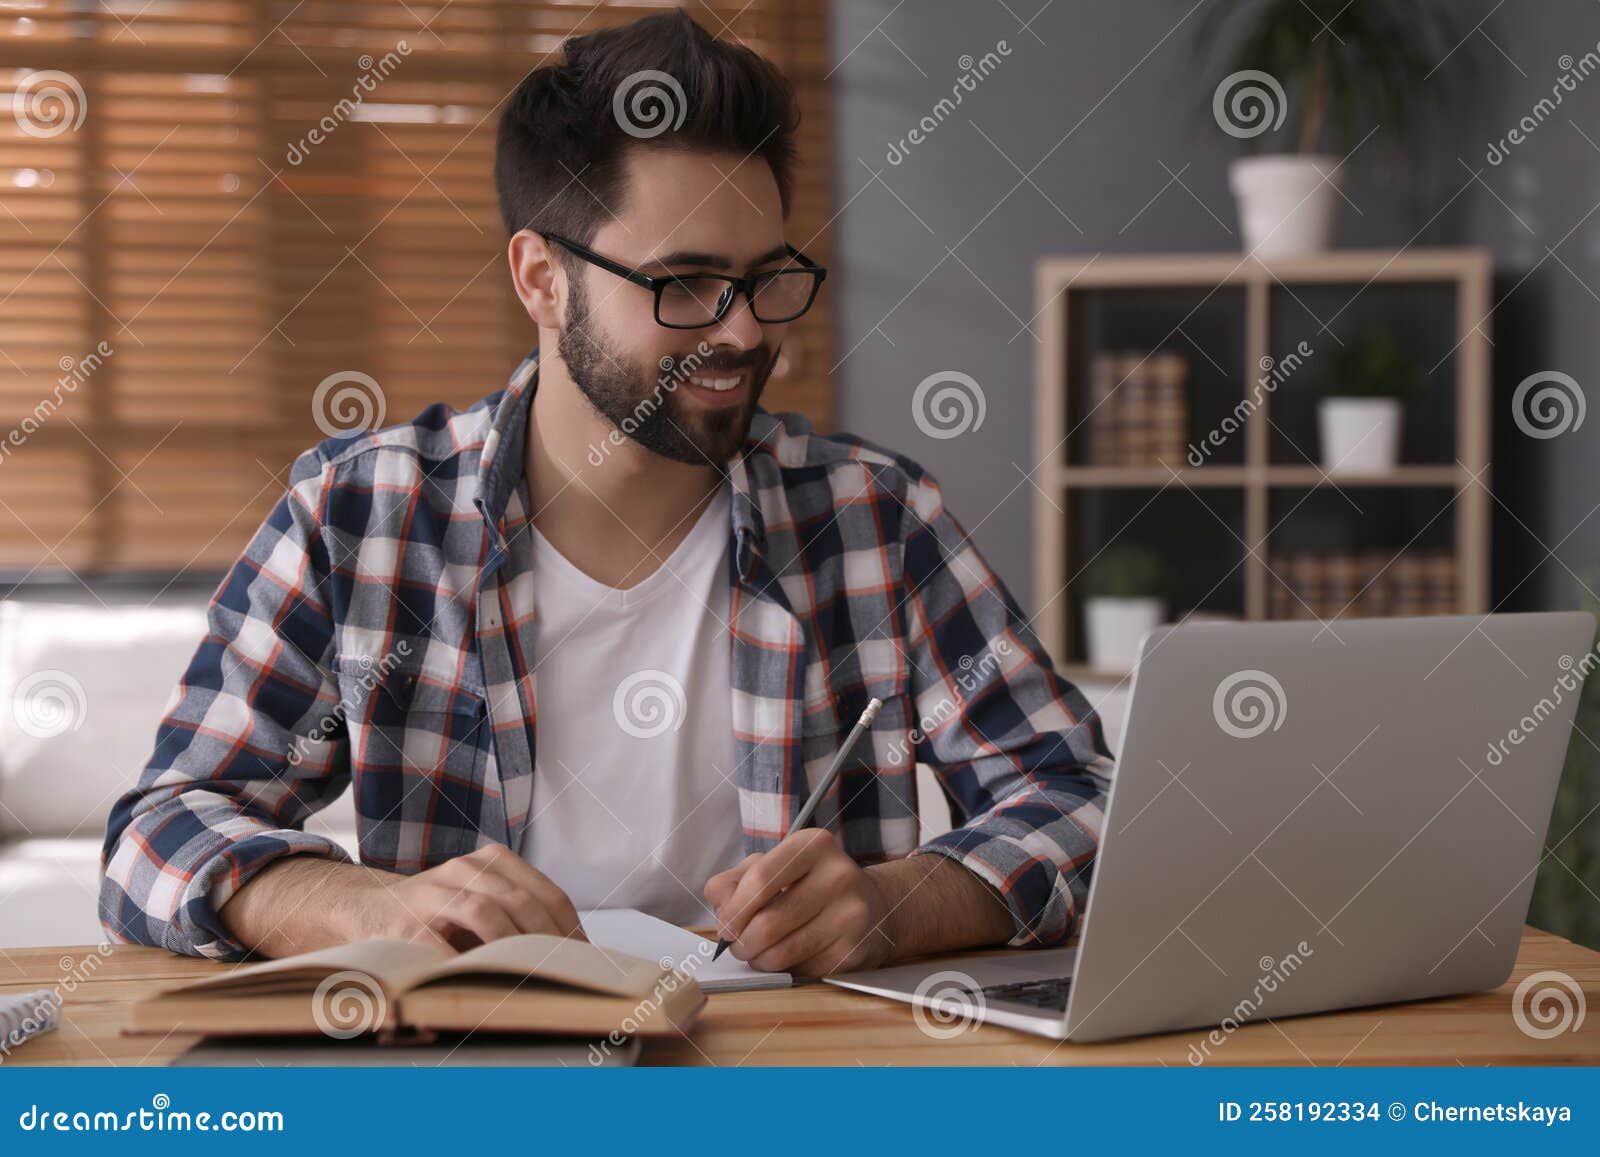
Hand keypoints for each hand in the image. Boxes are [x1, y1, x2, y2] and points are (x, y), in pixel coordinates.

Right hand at [350, 843, 585, 951]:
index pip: (546, 892)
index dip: (569, 928)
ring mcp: (434, 891)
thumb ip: (518, 918)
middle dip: (546, 940)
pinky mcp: (407, 921)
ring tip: (529, 974)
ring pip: (484, 910)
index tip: (582, 958)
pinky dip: (464, 963)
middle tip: (561, 972)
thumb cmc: (440, 915)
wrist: (370, 908)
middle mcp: (465, 867)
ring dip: (511, 946)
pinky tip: (482, 982)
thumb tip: (569, 957)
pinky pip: (441, 942)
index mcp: (492, 861)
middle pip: (521, 900)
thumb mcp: (483, 903)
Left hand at [704, 829, 894, 975]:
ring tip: (757, 953)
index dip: (733, 909)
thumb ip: (737, 879)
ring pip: (780, 952)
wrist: (874, 908)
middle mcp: (838, 876)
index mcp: (814, 845)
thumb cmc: (811, 885)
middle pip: (766, 922)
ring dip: (757, 960)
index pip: (759, 879)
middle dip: (740, 942)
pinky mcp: (853, 952)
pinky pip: (800, 971)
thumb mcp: (775, 866)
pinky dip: (783, 970)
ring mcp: (850, 915)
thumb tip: (720, 905)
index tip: (724, 925)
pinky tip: (788, 958)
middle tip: (737, 946)